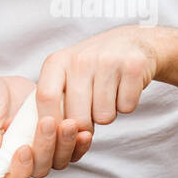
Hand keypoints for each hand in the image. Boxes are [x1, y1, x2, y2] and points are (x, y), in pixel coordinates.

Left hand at [0, 26, 160, 177]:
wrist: (131, 42)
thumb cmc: (93, 65)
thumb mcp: (66, 72)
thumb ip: (53, 97)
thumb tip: (44, 135)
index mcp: (57, 61)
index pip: (45, 97)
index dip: (52, 123)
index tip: (60, 134)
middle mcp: (80, 58)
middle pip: (77, 117)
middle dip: (84, 127)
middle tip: (90, 112)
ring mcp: (107, 61)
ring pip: (104, 117)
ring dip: (107, 113)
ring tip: (107, 93)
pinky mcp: (133, 66)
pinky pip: (126, 108)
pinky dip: (126, 105)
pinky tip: (122, 87)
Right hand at [0, 73, 93, 177]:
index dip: (21, 171)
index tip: (23, 149)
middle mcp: (21, 158)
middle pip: (39, 168)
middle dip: (46, 147)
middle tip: (47, 122)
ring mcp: (40, 148)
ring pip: (58, 160)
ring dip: (65, 144)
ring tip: (67, 123)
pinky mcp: (55, 136)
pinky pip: (72, 148)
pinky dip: (79, 142)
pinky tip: (82, 130)